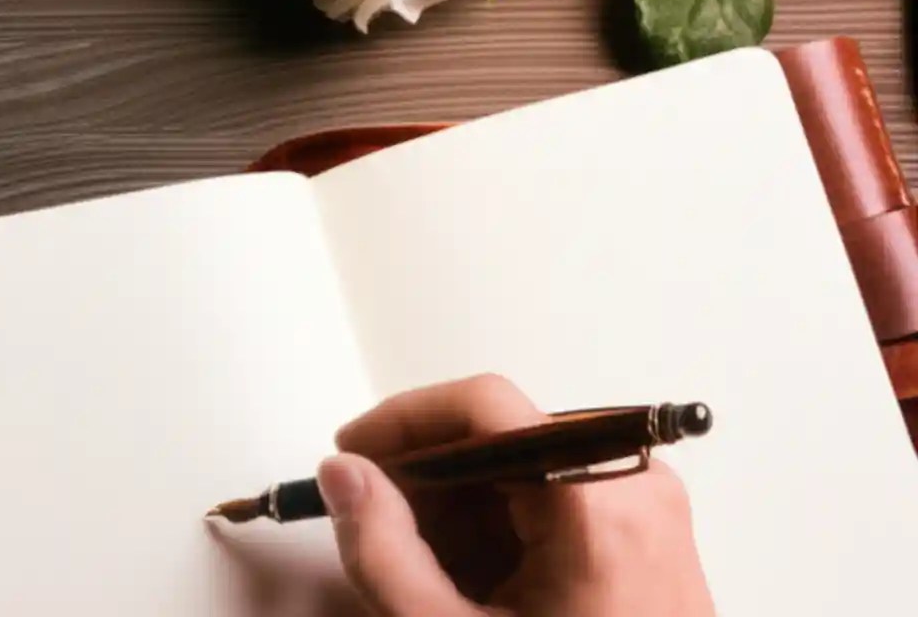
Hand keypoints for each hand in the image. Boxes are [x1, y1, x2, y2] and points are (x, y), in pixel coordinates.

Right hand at [317, 375, 715, 616]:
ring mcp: (649, 506)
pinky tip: (481, 586)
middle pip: (502, 435)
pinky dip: (501, 527)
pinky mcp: (649, 531)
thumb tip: (342, 472)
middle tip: (384, 536)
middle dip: (429, 480)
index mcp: (592, 503)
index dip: (404, 419)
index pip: (485, 405)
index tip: (351, 453)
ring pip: (522, 463)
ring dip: (461, 508)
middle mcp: (634, 484)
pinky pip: (554, 494)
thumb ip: (383, 552)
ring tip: (437, 579)